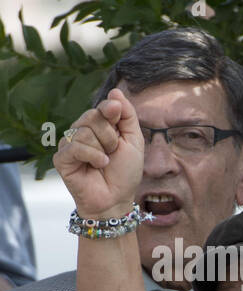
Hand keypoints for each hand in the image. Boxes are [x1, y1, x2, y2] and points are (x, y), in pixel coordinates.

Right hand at [52, 88, 143, 218]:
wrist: (116, 199)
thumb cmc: (125, 172)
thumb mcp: (134, 141)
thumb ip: (127, 116)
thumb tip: (115, 91)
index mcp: (99, 126)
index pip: (103, 107)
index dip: (111, 109)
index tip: (116, 111)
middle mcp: (82, 131)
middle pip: (93, 117)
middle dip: (110, 136)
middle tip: (113, 152)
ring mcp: (69, 144)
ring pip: (85, 132)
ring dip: (103, 149)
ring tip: (105, 163)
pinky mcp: (61, 158)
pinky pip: (76, 147)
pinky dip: (93, 156)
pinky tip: (99, 165)